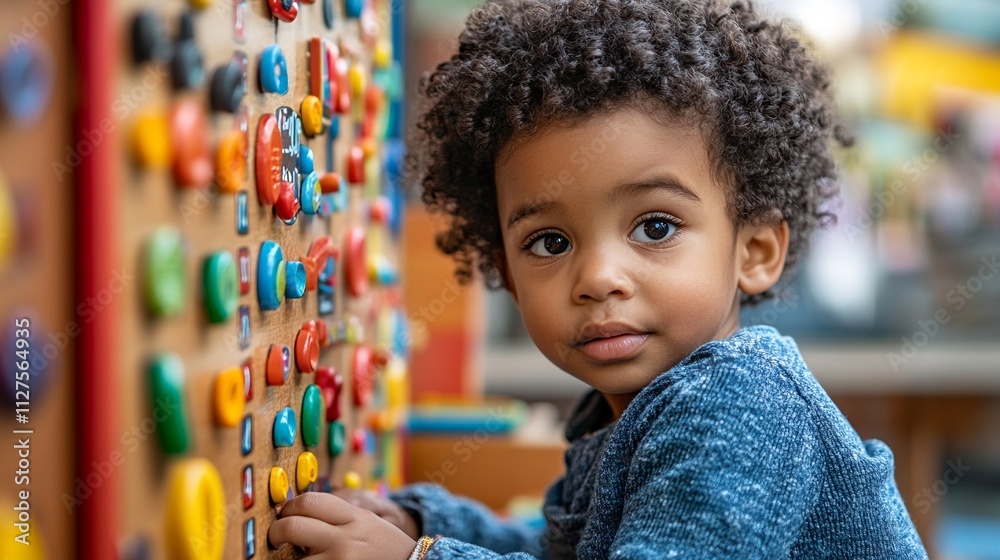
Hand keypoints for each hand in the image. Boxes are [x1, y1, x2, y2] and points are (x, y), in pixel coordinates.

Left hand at [269, 492, 416, 559]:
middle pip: (292, 526)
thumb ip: (336, 514)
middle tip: (276, 536)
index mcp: (354, 517)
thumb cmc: (384, 545)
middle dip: (277, 531)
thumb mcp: (366, 520)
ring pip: (294, 558)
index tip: (285, 513)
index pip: (309, 502)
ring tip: (294, 555)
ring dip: (288, 556)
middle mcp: (345, 540)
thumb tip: (296, 511)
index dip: (289, 506)